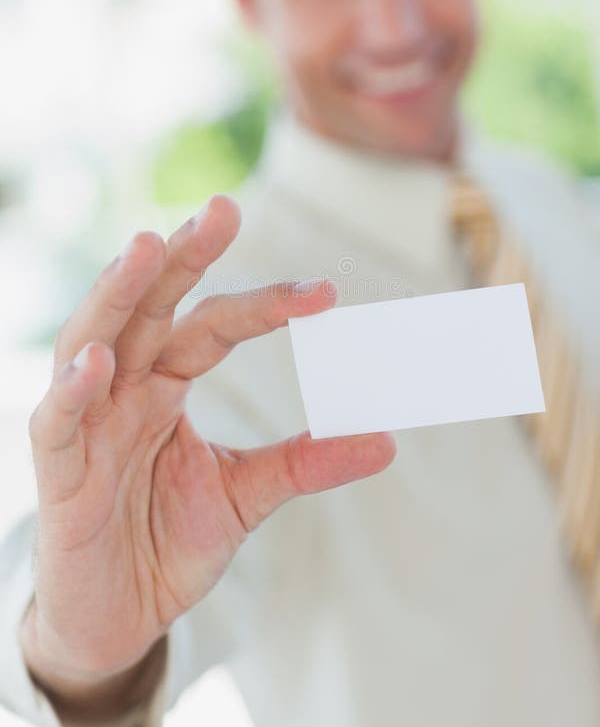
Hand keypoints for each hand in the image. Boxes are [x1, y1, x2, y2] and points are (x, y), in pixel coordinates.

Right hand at [25, 195, 395, 685]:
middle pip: (150, 307)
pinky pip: (56, 420)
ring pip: (93, 339)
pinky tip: (98, 361)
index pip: (214, 325)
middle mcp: (126, 387)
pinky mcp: (57, 470)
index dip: (264, 305)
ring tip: (147, 248)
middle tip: (223, 209)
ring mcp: (87, 421)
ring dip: (118, 294)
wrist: (121, 618)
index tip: (325, 293)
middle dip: (180, 256)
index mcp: (168, 383)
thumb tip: (385, 440)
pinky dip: (73, 388)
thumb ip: (304, 463)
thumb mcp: (247, 496)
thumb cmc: (169, 541)